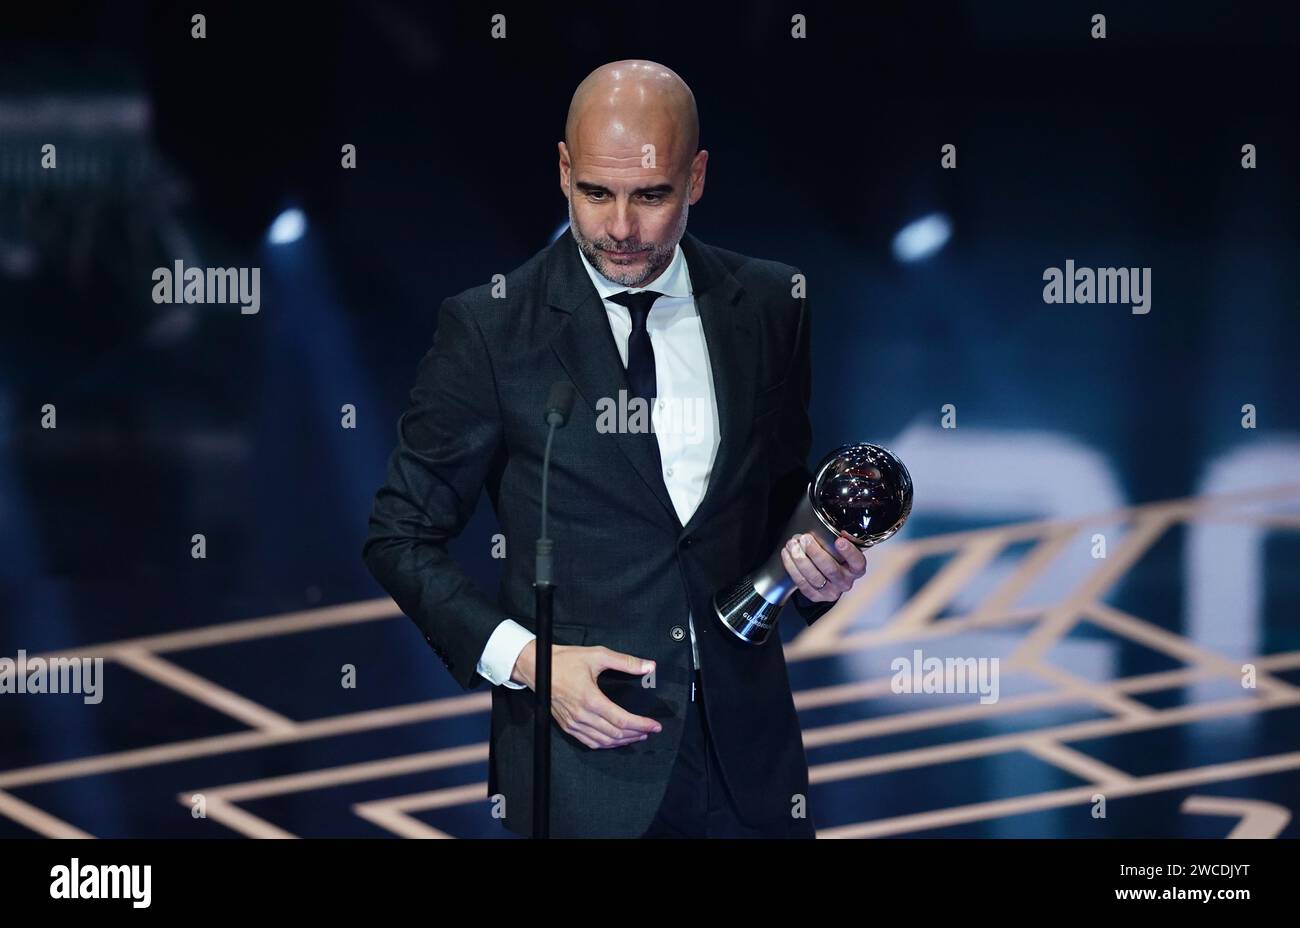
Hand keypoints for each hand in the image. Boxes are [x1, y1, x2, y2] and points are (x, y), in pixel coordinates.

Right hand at [510, 641, 662, 748]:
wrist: (538, 666)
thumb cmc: (566, 660)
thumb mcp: (598, 655)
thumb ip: (626, 662)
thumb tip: (649, 666)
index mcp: (591, 699)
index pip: (622, 720)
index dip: (641, 725)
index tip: (655, 726)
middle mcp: (582, 715)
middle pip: (615, 734)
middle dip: (636, 734)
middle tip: (650, 731)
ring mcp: (573, 723)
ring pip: (603, 741)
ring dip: (623, 742)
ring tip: (637, 736)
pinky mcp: (567, 726)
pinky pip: (589, 742)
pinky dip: (605, 744)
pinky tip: (615, 740)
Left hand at [779, 530, 867, 602]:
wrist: (826, 575)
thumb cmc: (834, 556)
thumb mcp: (842, 545)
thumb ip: (841, 536)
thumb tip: (837, 525)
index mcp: (856, 568)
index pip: (857, 562)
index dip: (849, 552)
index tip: (840, 541)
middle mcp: (845, 581)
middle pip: (831, 569)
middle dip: (815, 552)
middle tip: (805, 539)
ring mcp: (831, 591)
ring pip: (815, 577)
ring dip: (800, 559)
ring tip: (792, 545)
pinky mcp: (816, 596)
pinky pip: (802, 584)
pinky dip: (792, 568)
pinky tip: (787, 555)